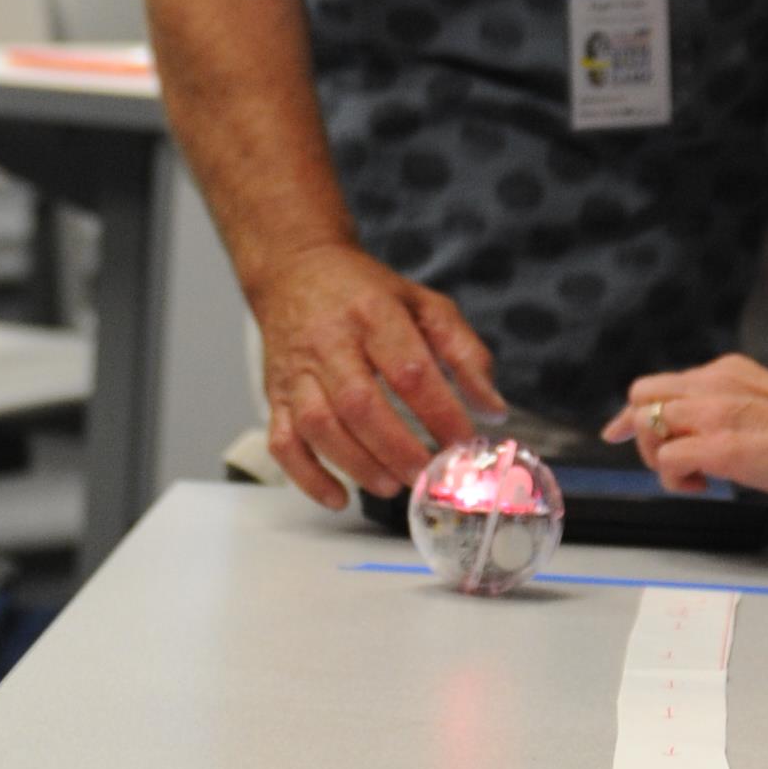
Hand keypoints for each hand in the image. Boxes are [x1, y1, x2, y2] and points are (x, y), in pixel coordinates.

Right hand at [255, 240, 503, 512]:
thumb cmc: (367, 294)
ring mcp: (297, 371)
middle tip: (426, 475)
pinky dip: (307, 477)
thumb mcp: (424, 304)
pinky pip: (282, 442)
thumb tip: (493, 410)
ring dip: (357, 464)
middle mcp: (330, 342)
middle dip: (397, 448)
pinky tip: (338, 497)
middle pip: (358, 403)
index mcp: (374, 314)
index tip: (464, 442)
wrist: (295, 271)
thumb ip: (464, 353)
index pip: (409, 369)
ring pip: (318, 425)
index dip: (440, 412)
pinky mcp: (274, 394)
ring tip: (391, 484)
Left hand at [608, 353, 767, 500]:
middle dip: (640, 432)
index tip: (619, 429)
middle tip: (662, 461)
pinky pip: (667, 460)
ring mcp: (712, 413)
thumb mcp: (766, 399)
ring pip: (645, 425)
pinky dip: (675, 480)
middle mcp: (712, 384)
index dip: (636, 411)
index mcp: (726, 371)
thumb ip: (733, 405)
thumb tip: (714, 431)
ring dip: (659, 457)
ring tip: (695, 476)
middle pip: (641, 396)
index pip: (662, 384)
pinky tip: (705, 486)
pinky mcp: (718, 446)